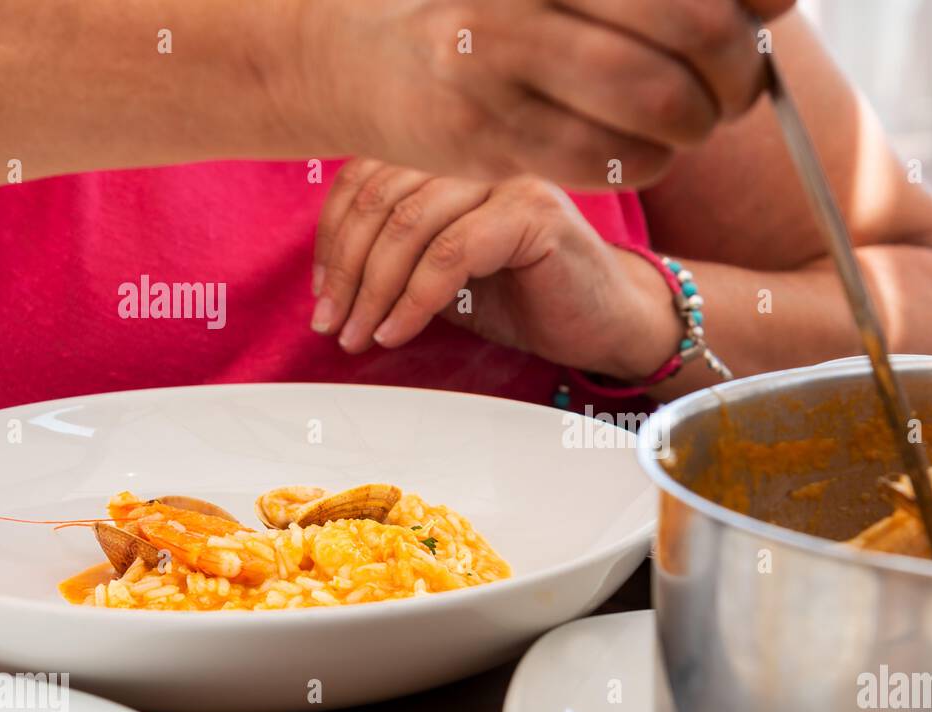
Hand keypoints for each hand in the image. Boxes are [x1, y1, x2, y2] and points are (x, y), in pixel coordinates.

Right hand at [289, 0, 795, 186]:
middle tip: (736, 82)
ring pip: (659, 100)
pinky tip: (637, 148)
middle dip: (740, 67)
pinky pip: (611, 159)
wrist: (348, 51)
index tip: (771, 7)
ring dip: (699, 120)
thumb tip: (771, 0)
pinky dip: (649, 160)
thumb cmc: (478, 8)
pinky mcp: (486, 135)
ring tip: (689, 118)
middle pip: (694, 25)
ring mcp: (499, 58)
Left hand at [311, 159, 684, 378]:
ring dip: (374, 289)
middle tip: (333, 325)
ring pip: (411, 224)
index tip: (322, 295)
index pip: (368, 176)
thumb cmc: (531, 299)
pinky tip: (398, 332)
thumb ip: (398, 257)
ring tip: (361, 336)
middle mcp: (477, 155)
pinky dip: (414, 299)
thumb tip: (329, 284)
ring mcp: (508, 178)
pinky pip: (451, 253)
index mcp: (451, 159)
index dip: (332, 236)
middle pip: (383, 197)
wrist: (608, 323)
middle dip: (346, 270)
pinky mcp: (533, 214)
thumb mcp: (448, 276)